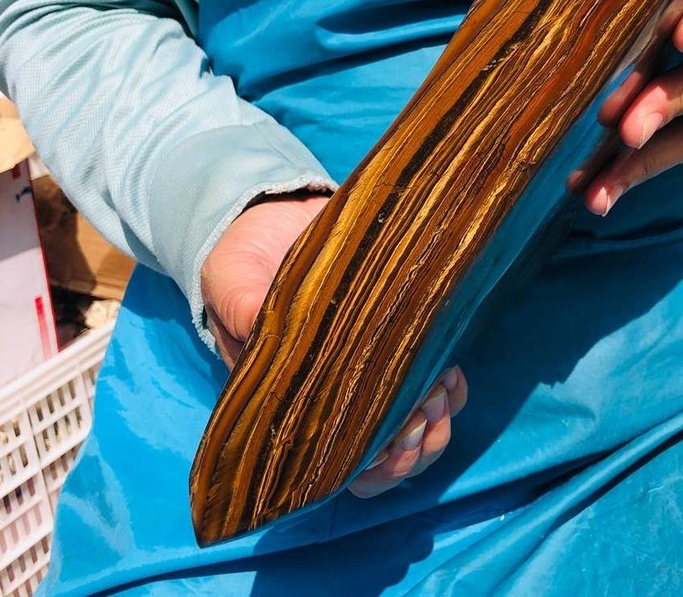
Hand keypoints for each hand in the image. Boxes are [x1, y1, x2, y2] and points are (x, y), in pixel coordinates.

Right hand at [201, 193, 467, 496]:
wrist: (275, 216)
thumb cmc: (244, 261)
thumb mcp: (231, 282)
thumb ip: (244, 309)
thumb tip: (264, 331)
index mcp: (292, 400)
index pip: (335, 461)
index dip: (369, 465)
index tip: (388, 445)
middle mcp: (337, 394)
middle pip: (385, 455)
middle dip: (412, 448)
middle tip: (420, 417)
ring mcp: (374, 368)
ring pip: (419, 426)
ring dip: (436, 423)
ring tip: (437, 394)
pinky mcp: (402, 337)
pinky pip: (437, 380)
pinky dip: (451, 389)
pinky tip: (450, 374)